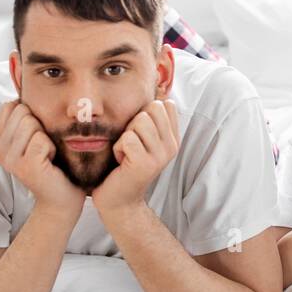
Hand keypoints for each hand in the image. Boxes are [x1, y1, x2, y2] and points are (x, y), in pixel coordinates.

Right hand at [0, 100, 83, 218]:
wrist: (63, 198)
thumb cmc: (55, 163)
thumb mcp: (37, 134)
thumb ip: (27, 112)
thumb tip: (20, 72)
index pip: (11, 105)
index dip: (31, 115)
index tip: (38, 136)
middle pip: (22, 111)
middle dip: (41, 125)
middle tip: (45, 147)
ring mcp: (10, 160)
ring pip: (31, 123)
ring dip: (48, 136)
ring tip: (48, 154)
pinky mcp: (26, 167)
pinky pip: (42, 139)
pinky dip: (53, 147)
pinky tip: (52, 161)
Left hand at [92, 99, 179, 215]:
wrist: (119, 200)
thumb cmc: (124, 166)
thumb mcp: (142, 140)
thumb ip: (150, 120)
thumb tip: (155, 91)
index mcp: (173, 138)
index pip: (165, 104)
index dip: (145, 113)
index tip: (140, 133)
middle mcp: (171, 146)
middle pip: (152, 108)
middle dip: (134, 122)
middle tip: (131, 143)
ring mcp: (160, 156)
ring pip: (139, 121)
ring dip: (125, 136)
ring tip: (126, 153)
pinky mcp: (145, 164)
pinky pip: (127, 138)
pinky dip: (118, 148)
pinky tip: (121, 161)